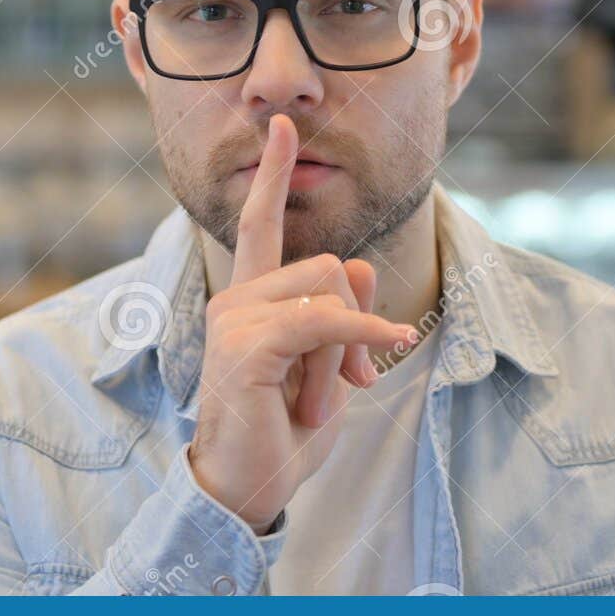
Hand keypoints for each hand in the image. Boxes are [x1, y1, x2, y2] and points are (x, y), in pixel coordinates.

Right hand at [188, 113, 418, 529]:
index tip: (283, 127)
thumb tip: (359, 268)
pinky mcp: (246, 344)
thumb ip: (343, 313)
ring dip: (347, 351)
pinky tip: (379, 359)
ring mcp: (235, 318)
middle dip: (358, 321)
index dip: (275, 174)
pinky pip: (327, 321)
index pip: (262, 223)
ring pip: (330, 292)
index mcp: (251, 299)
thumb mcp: (329, 366)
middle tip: (352, 381)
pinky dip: (363, 338)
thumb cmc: (282, 431)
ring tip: (317, 402)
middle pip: (329, 266)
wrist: (247, 488)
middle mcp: (236, 298)